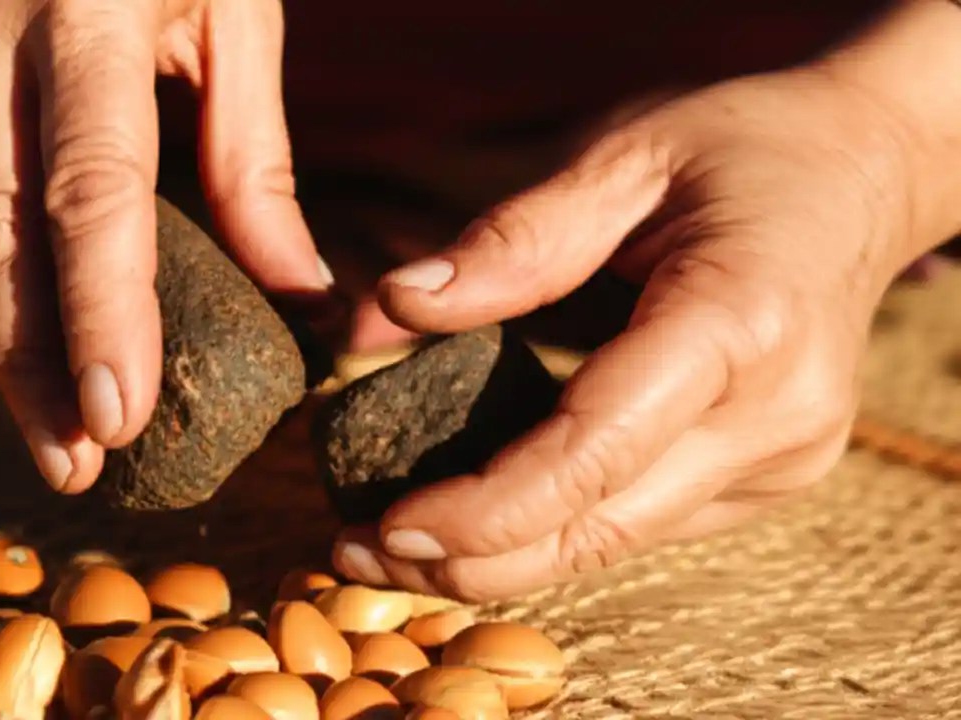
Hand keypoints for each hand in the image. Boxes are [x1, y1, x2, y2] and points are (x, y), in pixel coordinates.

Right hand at [0, 0, 327, 492]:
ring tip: (43, 436)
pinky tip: (2, 352)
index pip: (88, 185)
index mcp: (82, 10)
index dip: (98, 309)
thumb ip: (255, 156)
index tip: (116, 416)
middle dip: (26, 361)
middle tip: (74, 466)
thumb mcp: (232, 11)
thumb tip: (298, 295)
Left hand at [332, 68, 934, 601]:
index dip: (485, 507)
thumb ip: (513, 242)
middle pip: (600, 526)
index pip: (595, 452)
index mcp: (742, 323)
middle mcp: (776, 413)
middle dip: (470, 556)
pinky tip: (479, 516)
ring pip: (616, 542)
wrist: (865, 175)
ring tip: (393, 547)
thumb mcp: (624, 158)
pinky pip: (642, 521)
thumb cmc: (744, 148)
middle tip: (355, 553)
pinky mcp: (771, 474)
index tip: (387, 526)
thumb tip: (392, 310)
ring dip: (503, 557)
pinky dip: (554, 527)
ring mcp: (782, 456)